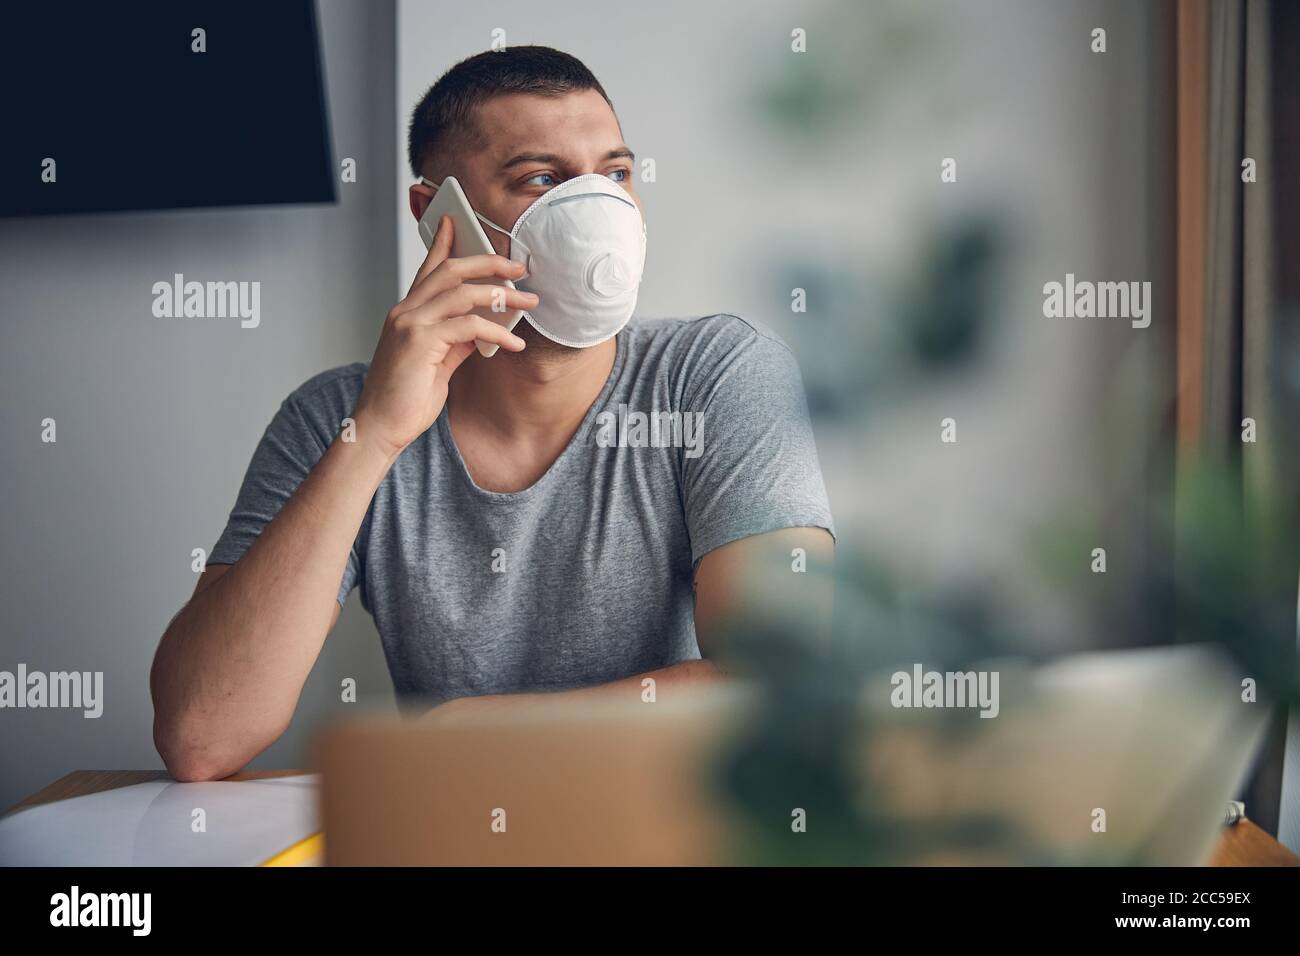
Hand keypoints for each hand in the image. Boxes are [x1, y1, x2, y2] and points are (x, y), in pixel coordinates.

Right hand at [352, 215, 538, 455]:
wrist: (381, 426)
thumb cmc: (406, 398)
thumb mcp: (438, 362)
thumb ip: (457, 340)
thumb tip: (484, 327)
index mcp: (407, 313)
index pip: (428, 269)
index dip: (443, 244)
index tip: (456, 222)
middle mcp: (406, 311)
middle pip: (451, 271)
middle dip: (488, 263)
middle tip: (518, 267)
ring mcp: (411, 324)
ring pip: (463, 293)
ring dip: (502, 295)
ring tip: (529, 302)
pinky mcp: (421, 342)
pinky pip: (469, 327)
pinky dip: (497, 332)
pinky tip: (515, 343)